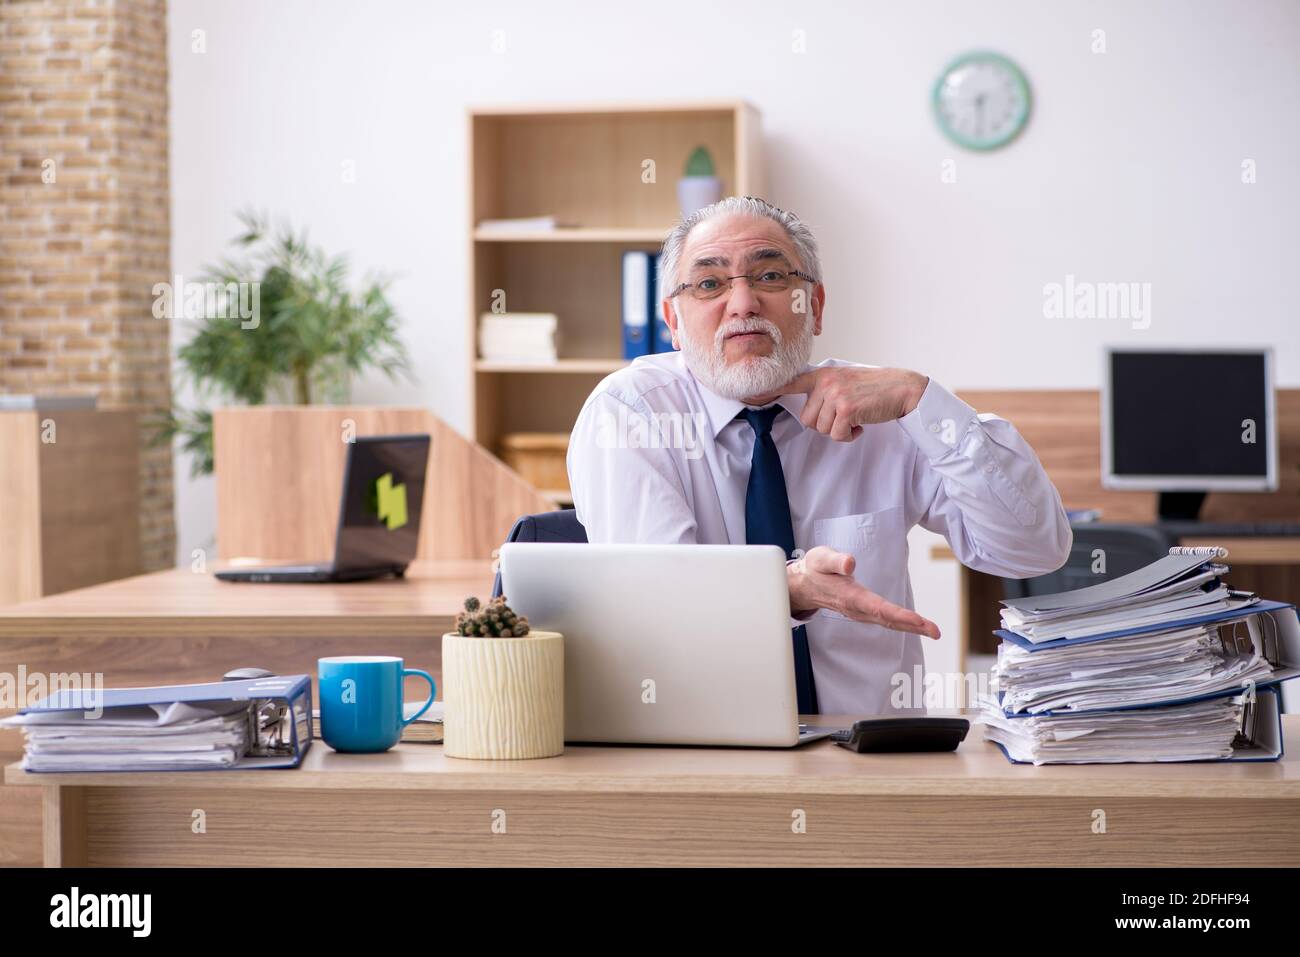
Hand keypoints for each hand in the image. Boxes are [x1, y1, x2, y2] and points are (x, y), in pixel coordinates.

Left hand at [784, 367, 928, 441]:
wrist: (902, 388)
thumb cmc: (874, 388)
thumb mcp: (845, 380)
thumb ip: (825, 389)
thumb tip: (809, 410)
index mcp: (823, 375)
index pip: (792, 382)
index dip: (773, 389)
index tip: (755, 392)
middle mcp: (825, 383)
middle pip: (807, 419)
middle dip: (825, 425)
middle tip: (843, 417)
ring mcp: (835, 395)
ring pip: (822, 429)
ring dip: (839, 430)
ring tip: (855, 418)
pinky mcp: (846, 409)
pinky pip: (837, 435)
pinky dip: (850, 436)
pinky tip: (861, 424)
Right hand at [787, 546, 940, 638]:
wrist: (804, 585)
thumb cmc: (816, 569)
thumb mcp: (821, 558)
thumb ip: (835, 561)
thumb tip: (851, 564)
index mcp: (850, 597)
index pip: (878, 608)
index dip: (898, 615)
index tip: (917, 620)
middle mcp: (857, 609)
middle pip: (888, 620)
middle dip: (913, 626)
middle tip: (935, 631)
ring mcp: (861, 613)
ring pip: (889, 622)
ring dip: (912, 627)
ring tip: (933, 630)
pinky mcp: (864, 611)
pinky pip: (886, 620)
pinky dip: (903, 624)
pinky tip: (916, 625)